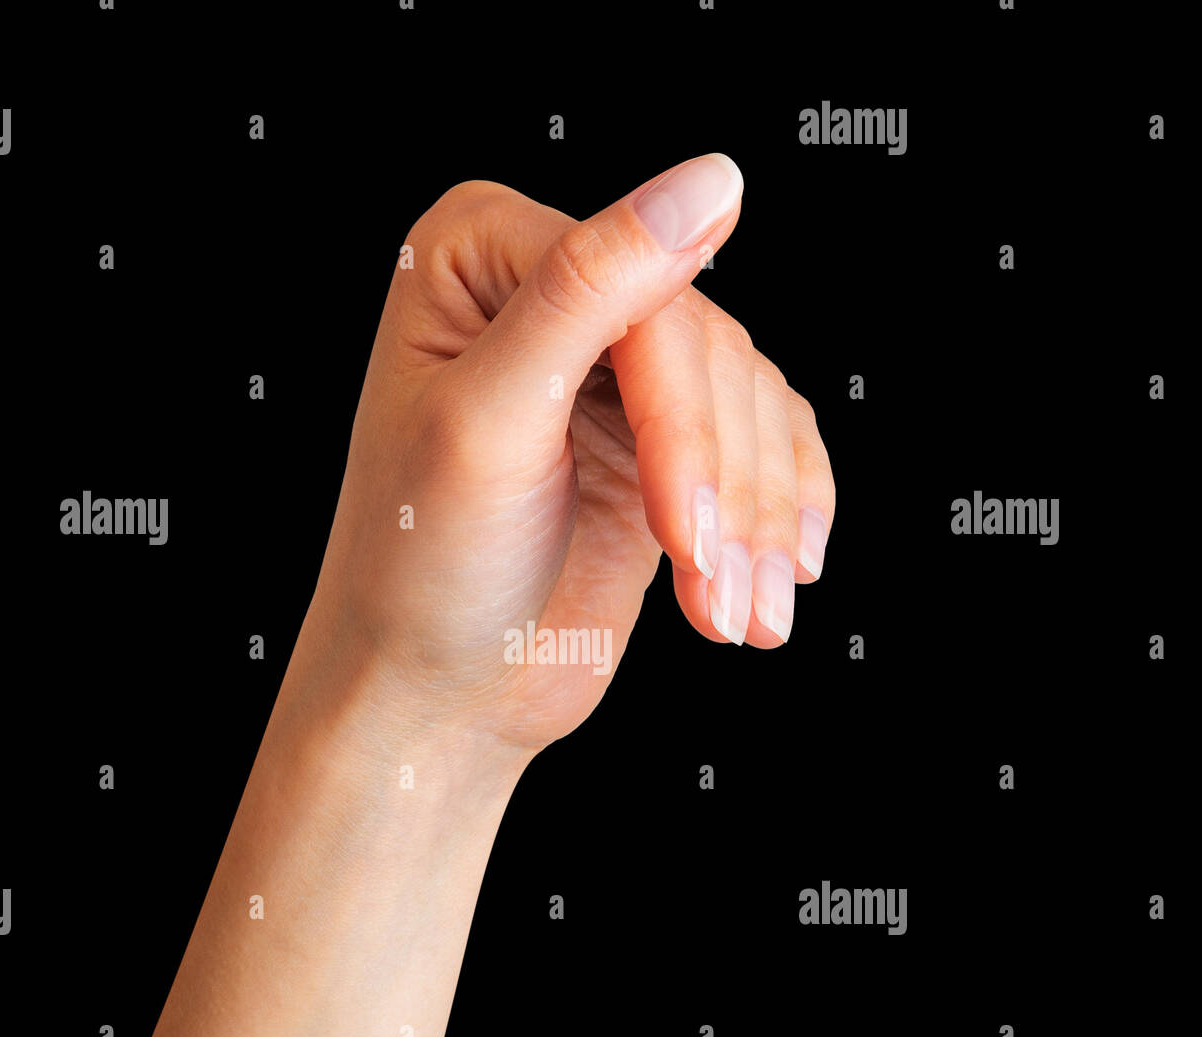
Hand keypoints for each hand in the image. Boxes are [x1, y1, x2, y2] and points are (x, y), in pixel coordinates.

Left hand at [307, 154, 835, 752]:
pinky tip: (770, 587)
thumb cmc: (420, 566)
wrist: (433, 693)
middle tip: (715, 586)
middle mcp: (557, 294)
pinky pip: (765, 448)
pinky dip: (781, 521)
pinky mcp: (661, 445)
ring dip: (759, 523)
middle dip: (720, 488)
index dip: (678, 416)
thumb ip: (589, 293)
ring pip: (752, 403)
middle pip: (708, 351)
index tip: (686, 530)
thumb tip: (713, 177)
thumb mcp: (487, 423)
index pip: (639, 295)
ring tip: (739, 614)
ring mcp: (615, 371)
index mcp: (484, 255)